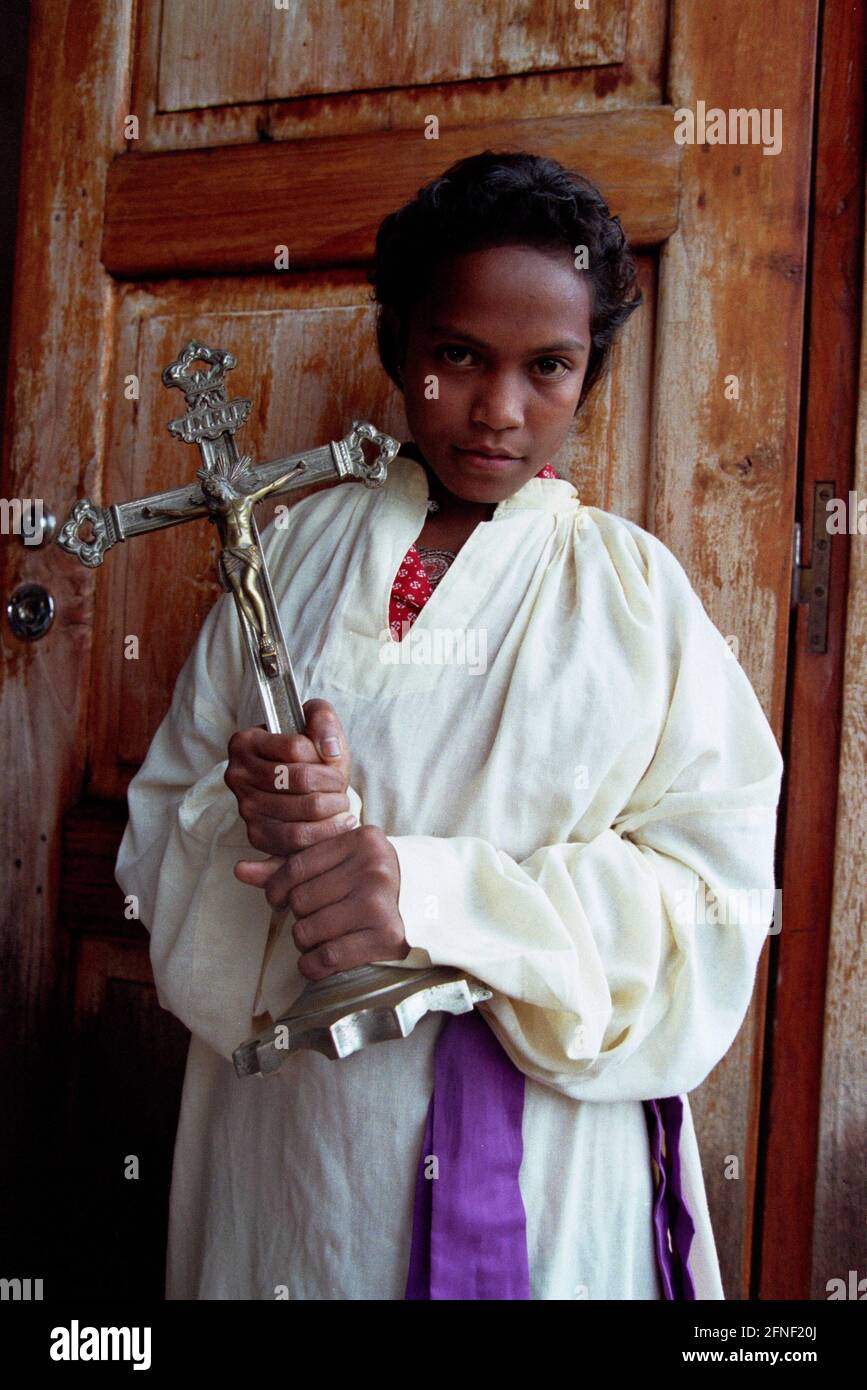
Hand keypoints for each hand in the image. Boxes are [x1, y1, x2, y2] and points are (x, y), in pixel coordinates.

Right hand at [225, 698, 354, 858]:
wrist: (300, 785)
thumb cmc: (308, 752)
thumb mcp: (315, 721)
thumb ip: (324, 721)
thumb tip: (330, 750)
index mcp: (245, 742)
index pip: (295, 748)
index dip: (324, 757)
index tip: (334, 762)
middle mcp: (238, 775)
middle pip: (301, 780)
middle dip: (332, 784)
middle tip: (342, 786)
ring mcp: (245, 808)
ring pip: (302, 811)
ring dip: (333, 808)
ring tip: (342, 804)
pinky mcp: (257, 835)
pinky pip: (296, 839)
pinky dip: (325, 833)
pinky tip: (339, 823)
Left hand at [235, 824, 409, 980]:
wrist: (427, 908)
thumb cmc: (369, 884)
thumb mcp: (335, 865)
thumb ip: (288, 867)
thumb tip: (239, 871)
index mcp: (360, 841)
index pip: (296, 865)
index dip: (276, 888)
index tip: (277, 900)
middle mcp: (373, 867)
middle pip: (300, 900)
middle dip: (298, 916)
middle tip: (313, 918)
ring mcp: (381, 902)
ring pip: (308, 930)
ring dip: (305, 942)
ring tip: (321, 937)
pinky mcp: (387, 937)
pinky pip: (327, 958)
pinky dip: (313, 966)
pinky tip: (319, 961)